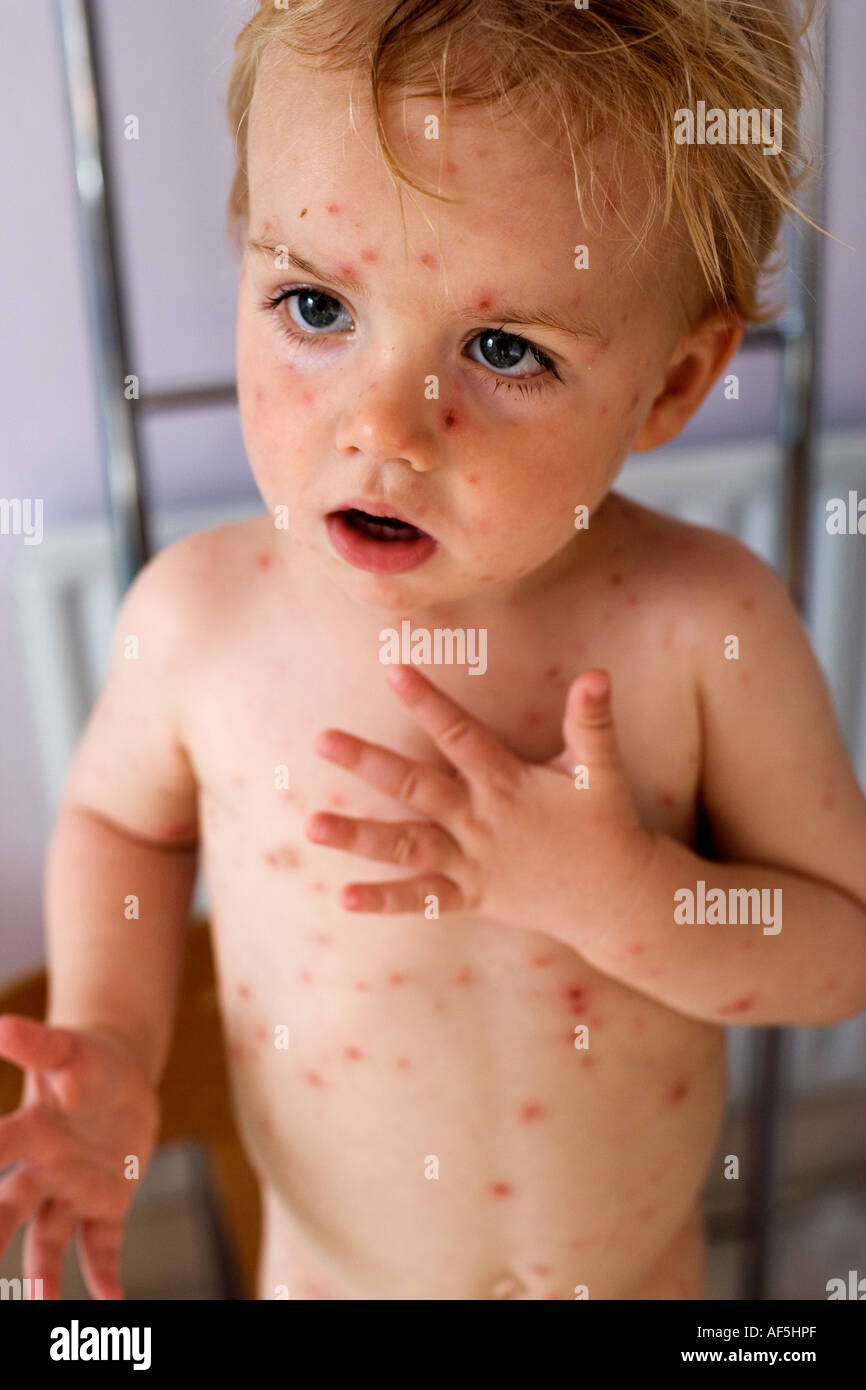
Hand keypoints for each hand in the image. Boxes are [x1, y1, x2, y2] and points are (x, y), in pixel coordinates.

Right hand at [0, 1016, 159, 1299]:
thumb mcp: (65, 1048)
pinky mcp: (107, 1204)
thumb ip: (34, 1042)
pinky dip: (104, 1275)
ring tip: (40, 1306)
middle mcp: (43, 1169)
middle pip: (7, 1211)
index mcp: (30, 1131)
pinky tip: (112, 1303)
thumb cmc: (85, 1060)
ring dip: (40, 1277)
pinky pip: (101, 1246)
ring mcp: (73, 1190)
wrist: (119, 1076)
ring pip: (45, 1242)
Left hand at [304, 665, 655, 941]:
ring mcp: (471, 863)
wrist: (617, 900)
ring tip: (311, 826)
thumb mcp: (602, 771)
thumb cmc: (606, 825)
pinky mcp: (470, 897)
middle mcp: (480, 822)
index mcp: (507, 784)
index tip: (392, 669)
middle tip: (321, 739)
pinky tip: (343, 897)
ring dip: (358, 838)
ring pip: (406, 847)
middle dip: (368, 763)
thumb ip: (592, 721)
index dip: (428, 702)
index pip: (459, 735)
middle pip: (415, 787)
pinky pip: (422, 900)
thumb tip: (596, 673)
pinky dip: (385, 901)